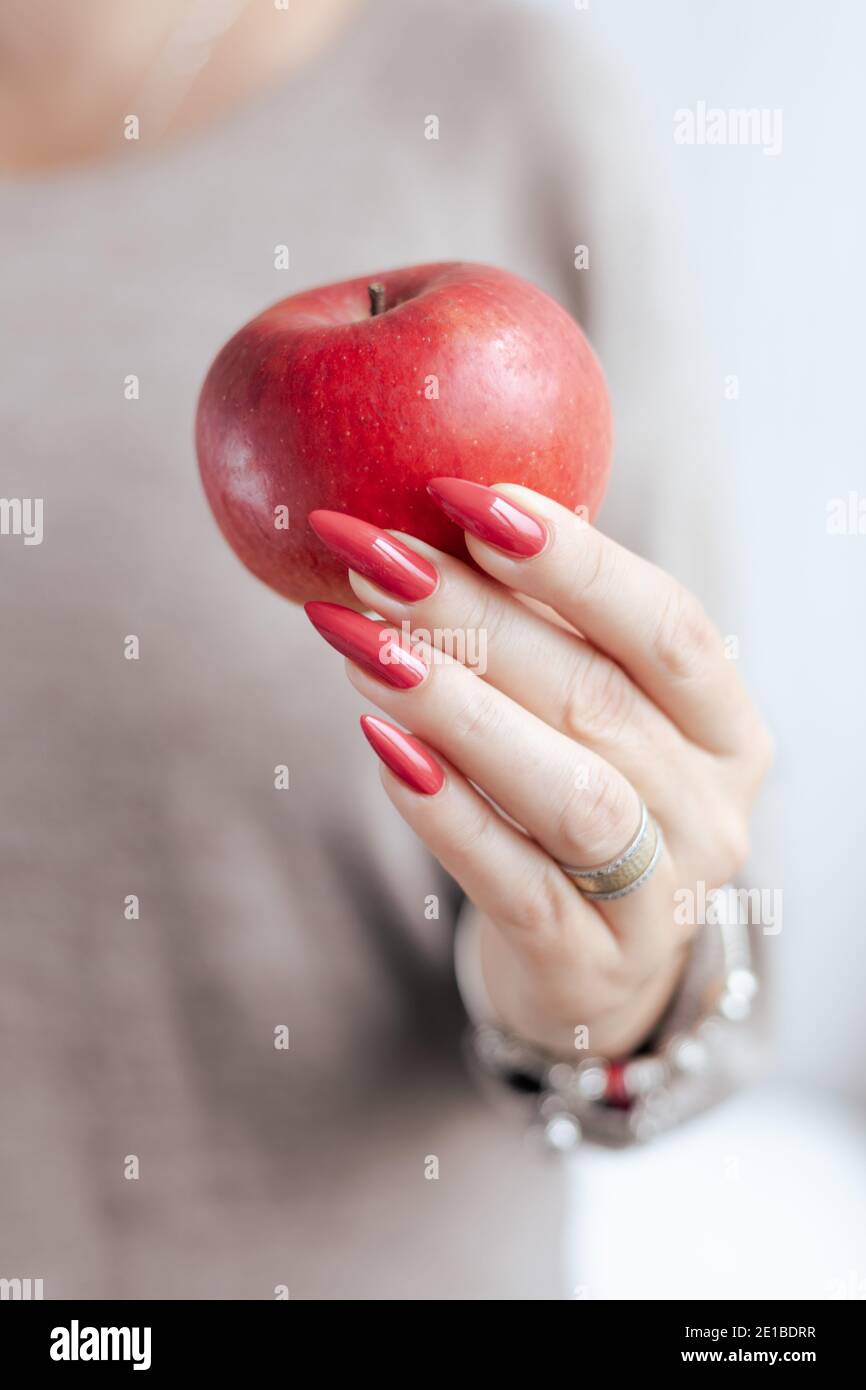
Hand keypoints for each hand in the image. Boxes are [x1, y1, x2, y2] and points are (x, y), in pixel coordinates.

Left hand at [305, 481, 773, 1058]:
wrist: (588, 968)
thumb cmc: (575, 802)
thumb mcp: (594, 718)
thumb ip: (549, 635)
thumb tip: (432, 518)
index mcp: (725, 729)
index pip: (669, 627)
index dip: (575, 561)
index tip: (470, 500)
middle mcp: (711, 811)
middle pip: (598, 699)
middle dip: (476, 619)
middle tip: (377, 561)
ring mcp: (660, 898)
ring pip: (568, 794)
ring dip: (457, 710)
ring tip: (361, 648)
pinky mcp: (588, 965)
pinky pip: (515, 884)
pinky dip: (449, 814)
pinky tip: (383, 750)